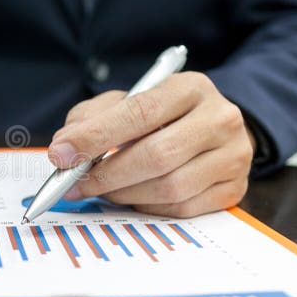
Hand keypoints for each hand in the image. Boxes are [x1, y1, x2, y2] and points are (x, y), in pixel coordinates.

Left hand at [48, 72, 255, 217]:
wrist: (210, 129)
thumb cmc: (158, 117)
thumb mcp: (123, 103)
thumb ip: (90, 118)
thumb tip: (65, 147)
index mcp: (190, 88)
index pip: (140, 113)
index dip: (96, 136)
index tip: (61, 154)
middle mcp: (220, 118)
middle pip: (157, 155)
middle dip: (106, 175)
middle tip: (73, 184)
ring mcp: (234, 156)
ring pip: (170, 187)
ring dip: (124, 194)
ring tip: (101, 190)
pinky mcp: (234, 188)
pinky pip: (182, 209)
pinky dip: (148, 206)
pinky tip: (132, 196)